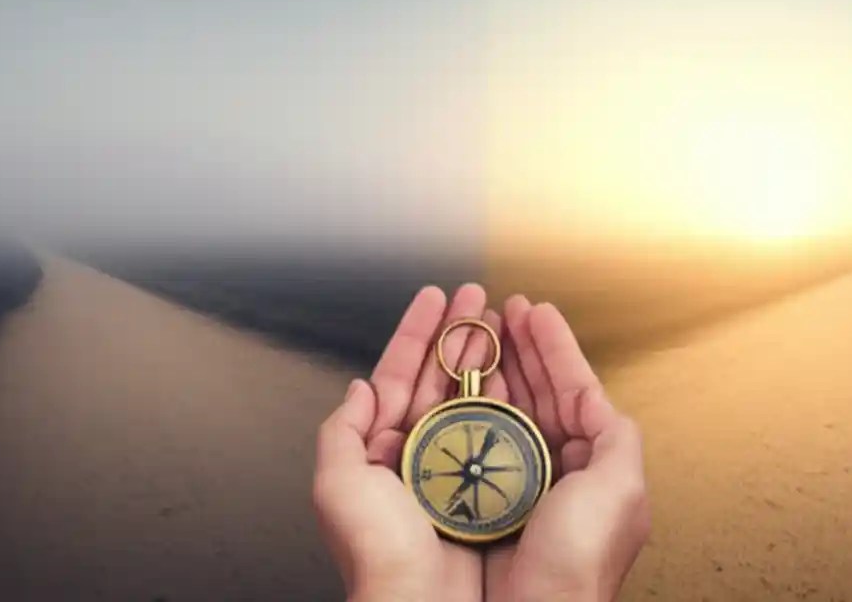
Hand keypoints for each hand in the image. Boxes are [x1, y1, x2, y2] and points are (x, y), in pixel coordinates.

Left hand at [313, 284, 497, 601]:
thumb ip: (340, 433)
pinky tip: (513, 371)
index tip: (434, 299)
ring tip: (497, 320)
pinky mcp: (488, 484)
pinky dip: (503, 395)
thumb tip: (357, 389)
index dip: (416, 333)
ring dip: (481, 354)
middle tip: (474, 296)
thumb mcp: (338, 486)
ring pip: (469, 395)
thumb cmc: (378, 555)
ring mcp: (455, 467)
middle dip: (456, 332)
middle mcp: (418, 455)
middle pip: (438, 377)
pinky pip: (497, 428)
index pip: (396, 376)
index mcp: (380, 450)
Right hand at [483, 298, 650, 601]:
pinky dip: (467, 403)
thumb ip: (618, 439)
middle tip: (504, 310)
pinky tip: (460, 383)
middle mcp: (552, 471)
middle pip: (536, 391)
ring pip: (503, 406)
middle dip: (521, 346)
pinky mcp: (475, 494)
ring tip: (482, 332)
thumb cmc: (576, 566)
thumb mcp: (621, 492)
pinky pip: (472, 434)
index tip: (537, 312)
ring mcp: (512, 481)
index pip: (575, 389)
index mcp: (591, 466)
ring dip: (494, 365)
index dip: (555, 346)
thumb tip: (604, 403)